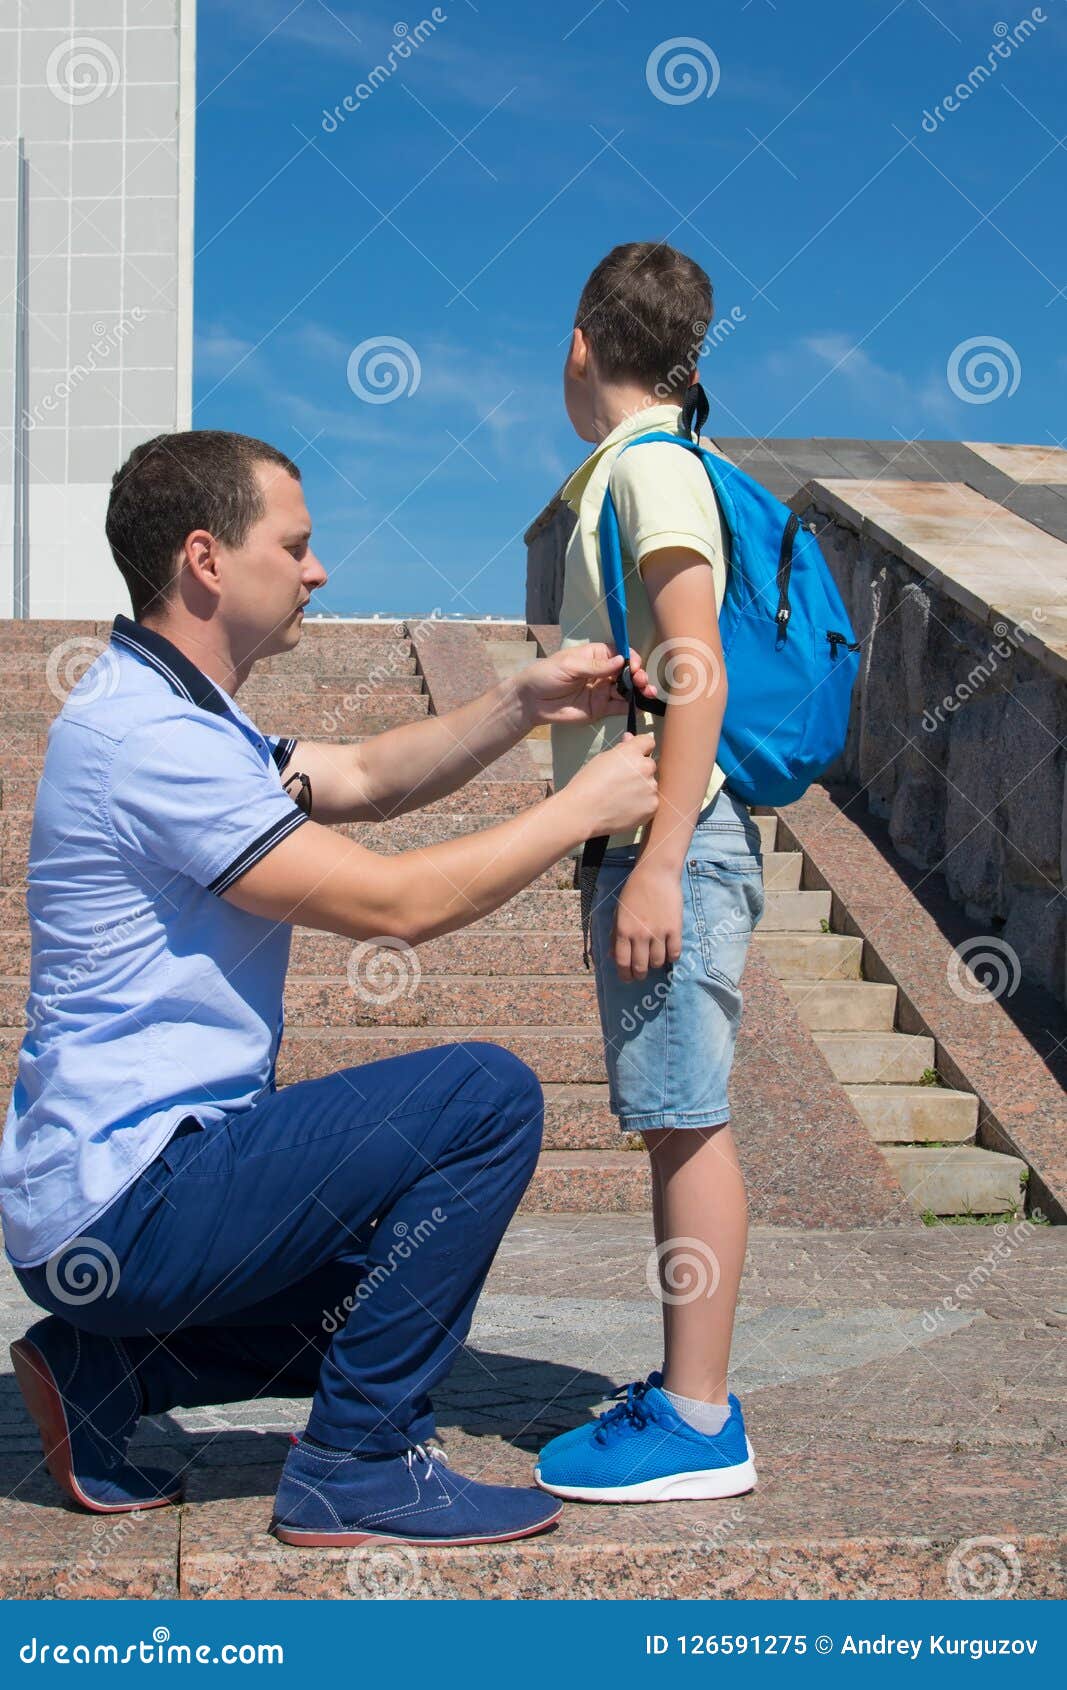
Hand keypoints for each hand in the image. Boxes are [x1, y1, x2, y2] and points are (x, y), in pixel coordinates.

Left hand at [515, 643, 657, 727]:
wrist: (531, 702)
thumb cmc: (546, 675)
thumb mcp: (569, 666)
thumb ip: (596, 666)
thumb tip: (621, 660)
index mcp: (595, 656)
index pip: (620, 653)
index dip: (631, 658)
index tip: (634, 666)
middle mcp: (603, 672)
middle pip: (628, 672)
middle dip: (638, 675)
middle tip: (642, 682)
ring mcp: (603, 691)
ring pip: (627, 690)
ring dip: (640, 691)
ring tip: (647, 693)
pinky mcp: (601, 708)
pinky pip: (620, 707)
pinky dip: (632, 706)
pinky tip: (641, 706)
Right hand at [565, 732, 658, 838]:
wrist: (582, 812)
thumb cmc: (586, 786)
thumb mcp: (601, 759)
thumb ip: (621, 749)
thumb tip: (630, 738)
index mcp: (631, 752)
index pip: (648, 742)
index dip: (640, 749)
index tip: (634, 756)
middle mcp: (645, 768)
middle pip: (649, 765)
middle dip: (639, 771)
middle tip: (620, 782)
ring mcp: (650, 788)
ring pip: (650, 785)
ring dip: (641, 789)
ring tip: (620, 798)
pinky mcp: (652, 806)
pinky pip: (651, 801)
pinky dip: (641, 805)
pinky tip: (625, 808)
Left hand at [610, 861, 683, 982]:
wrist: (655, 874)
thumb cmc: (634, 892)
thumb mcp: (618, 912)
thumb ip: (614, 935)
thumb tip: (612, 956)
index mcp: (623, 931)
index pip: (622, 962)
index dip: (625, 975)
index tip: (627, 979)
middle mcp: (639, 935)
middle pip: (641, 966)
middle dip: (640, 974)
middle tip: (641, 974)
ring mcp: (658, 933)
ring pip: (658, 962)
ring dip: (656, 965)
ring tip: (654, 960)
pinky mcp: (674, 929)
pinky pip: (674, 953)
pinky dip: (671, 957)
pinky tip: (668, 953)